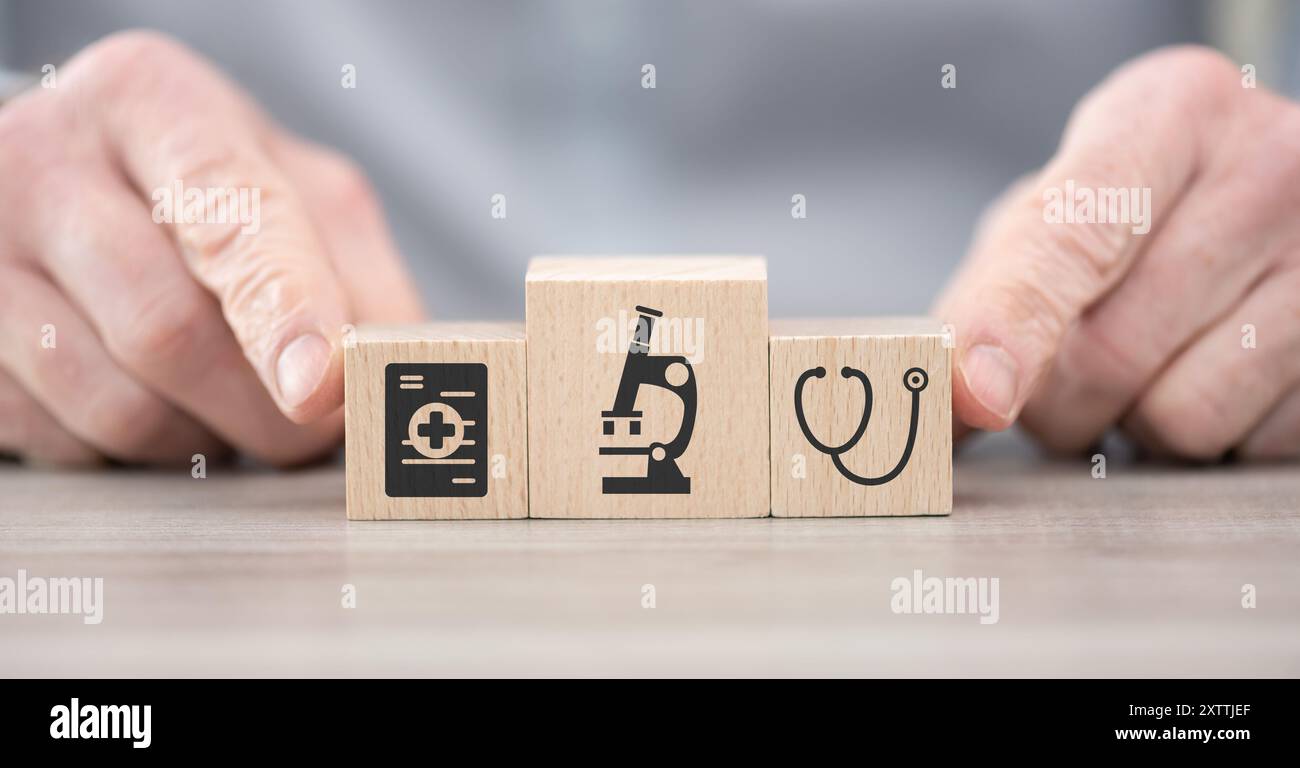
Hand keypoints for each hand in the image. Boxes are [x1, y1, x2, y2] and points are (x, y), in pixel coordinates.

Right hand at [0, 31, 422, 465]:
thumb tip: (387, 375)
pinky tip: (163, 407)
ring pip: (117, 403)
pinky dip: (142, 453)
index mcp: (152, 102)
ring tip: (233, 407)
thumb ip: (360, 275)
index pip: (227, 214)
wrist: (79, 187)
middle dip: (266, 410)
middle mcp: (44, 159)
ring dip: (206, 439)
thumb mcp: (303, 196)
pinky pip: (68, 440)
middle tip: (313, 430)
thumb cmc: (215, 195)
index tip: (320, 387)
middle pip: (169, 329)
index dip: (284, 311)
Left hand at [936, 46, 1299, 460]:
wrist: (1264, 199)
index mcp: (1172, 112)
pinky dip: (1206, 439)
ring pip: (1177, 419)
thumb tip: (938, 389)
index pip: (1072, 233)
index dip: (1011, 323)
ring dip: (1130, 425)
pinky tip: (1207, 375)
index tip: (976, 393)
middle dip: (1054, 399)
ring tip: (1149, 362)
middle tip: (1063, 372)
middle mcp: (1270, 168)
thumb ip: (992, 289)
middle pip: (1107, 353)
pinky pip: (1243, 449)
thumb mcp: (1053, 211)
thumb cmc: (1136, 210)